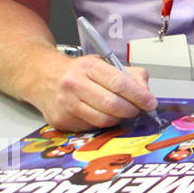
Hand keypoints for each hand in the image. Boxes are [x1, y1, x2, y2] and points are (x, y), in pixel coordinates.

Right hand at [30, 52, 156, 131]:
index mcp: (89, 67)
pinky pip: (91, 128)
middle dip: (131, 110)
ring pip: (103, 120)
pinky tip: (102, 115)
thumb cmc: (79, 72)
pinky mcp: (61, 121)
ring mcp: (65, 104)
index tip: (150, 103)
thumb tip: (146, 95)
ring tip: (121, 113)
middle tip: (138, 111)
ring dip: (118, 119)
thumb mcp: (105, 64)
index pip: (119, 83)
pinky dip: (102, 124)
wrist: (43, 77)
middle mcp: (74, 84)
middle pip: (112, 104)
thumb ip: (131, 76)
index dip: (139, 96)